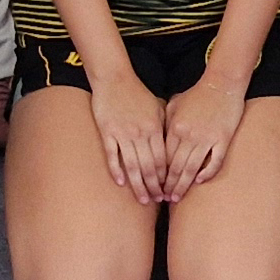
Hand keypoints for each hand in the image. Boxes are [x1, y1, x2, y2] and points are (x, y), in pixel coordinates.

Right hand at [87, 63, 171, 200]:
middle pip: (149, 167)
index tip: (169, 190)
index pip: (163, 160)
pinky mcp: (107, 132)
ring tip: (143, 199)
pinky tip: (121, 183)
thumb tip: (172, 146)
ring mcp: (123, 134)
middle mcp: (140, 134)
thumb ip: (164, 127)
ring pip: (133, 166)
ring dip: (139, 185)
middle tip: (158, 201)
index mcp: (154, 128)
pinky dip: (117, 170)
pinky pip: (113, 156)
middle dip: (155, 187)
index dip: (166, 178)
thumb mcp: (157, 108)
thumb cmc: (137, 93)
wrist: (114, 78)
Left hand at [158, 75, 248, 200]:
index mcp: (175, 127)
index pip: (163, 158)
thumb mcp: (174, 104)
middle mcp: (189, 135)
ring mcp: (206, 138)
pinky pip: (214, 162)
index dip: (157, 175)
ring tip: (176, 197)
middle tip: (162, 198)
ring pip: (191, 169)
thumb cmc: (197, 94)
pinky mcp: (223, 139)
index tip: (153, 185)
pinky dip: (206, 174)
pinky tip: (199, 182)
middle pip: (175, 167)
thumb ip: (164, 121)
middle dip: (167, 185)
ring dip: (183, 186)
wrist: (222, 83)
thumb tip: (155, 138)